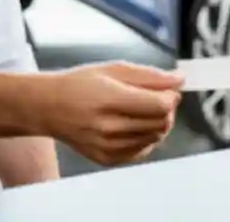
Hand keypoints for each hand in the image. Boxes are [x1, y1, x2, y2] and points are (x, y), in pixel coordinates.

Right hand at [42, 61, 182, 165]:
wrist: (50, 108)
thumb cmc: (81, 84)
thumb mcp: (114, 69)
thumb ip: (150, 76)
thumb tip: (179, 81)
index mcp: (110, 100)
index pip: (159, 106)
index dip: (171, 98)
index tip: (169, 90)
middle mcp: (109, 128)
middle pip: (161, 124)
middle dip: (168, 110)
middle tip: (158, 98)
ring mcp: (108, 147)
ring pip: (155, 138)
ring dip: (159, 123)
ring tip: (143, 109)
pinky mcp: (108, 159)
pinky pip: (143, 150)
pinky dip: (146, 137)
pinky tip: (134, 124)